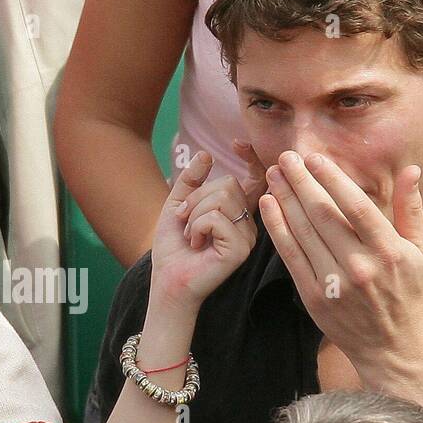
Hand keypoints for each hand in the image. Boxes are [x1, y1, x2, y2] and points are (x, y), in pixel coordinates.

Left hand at [150, 147, 259, 310]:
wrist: (167, 279)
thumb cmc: (173, 247)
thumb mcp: (177, 205)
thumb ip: (191, 180)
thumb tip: (206, 153)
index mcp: (237, 211)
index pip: (255, 177)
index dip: (251, 157)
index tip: (238, 143)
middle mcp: (248, 222)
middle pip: (227, 184)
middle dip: (196, 200)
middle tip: (187, 223)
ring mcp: (247, 236)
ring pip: (221, 199)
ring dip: (194, 215)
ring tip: (192, 236)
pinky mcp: (241, 248)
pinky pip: (217, 218)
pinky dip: (197, 227)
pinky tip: (196, 245)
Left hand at [258, 150, 422, 368]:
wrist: (390, 344)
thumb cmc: (406, 290)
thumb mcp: (420, 249)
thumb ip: (411, 208)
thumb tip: (411, 169)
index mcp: (389, 250)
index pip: (356, 207)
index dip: (332, 179)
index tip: (314, 157)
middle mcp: (361, 266)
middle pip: (324, 216)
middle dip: (301, 182)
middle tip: (285, 157)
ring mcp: (335, 283)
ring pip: (303, 233)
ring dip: (284, 200)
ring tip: (273, 174)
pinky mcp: (314, 297)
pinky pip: (291, 256)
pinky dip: (277, 229)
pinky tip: (268, 206)